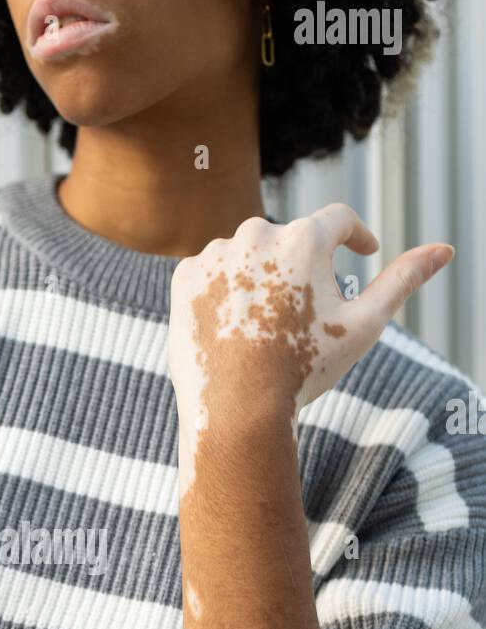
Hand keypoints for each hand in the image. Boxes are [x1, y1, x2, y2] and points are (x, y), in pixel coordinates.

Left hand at [167, 203, 453, 453]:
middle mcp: (257, 233)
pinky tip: (233, 331)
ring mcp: (215, 253)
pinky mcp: (184, 278)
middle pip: (289, 243)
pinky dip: (224, 297)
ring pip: (248, 258)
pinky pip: (212, 277)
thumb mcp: (363, 325)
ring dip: (260, 281)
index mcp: (305, 237)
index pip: (339, 220)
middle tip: (304, 318)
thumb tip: (443, 250)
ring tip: (265, 330)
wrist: (236, 408)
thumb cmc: (305, 370)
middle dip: (301, 272)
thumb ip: (402, 280)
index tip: (362, 251)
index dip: (356, 236)